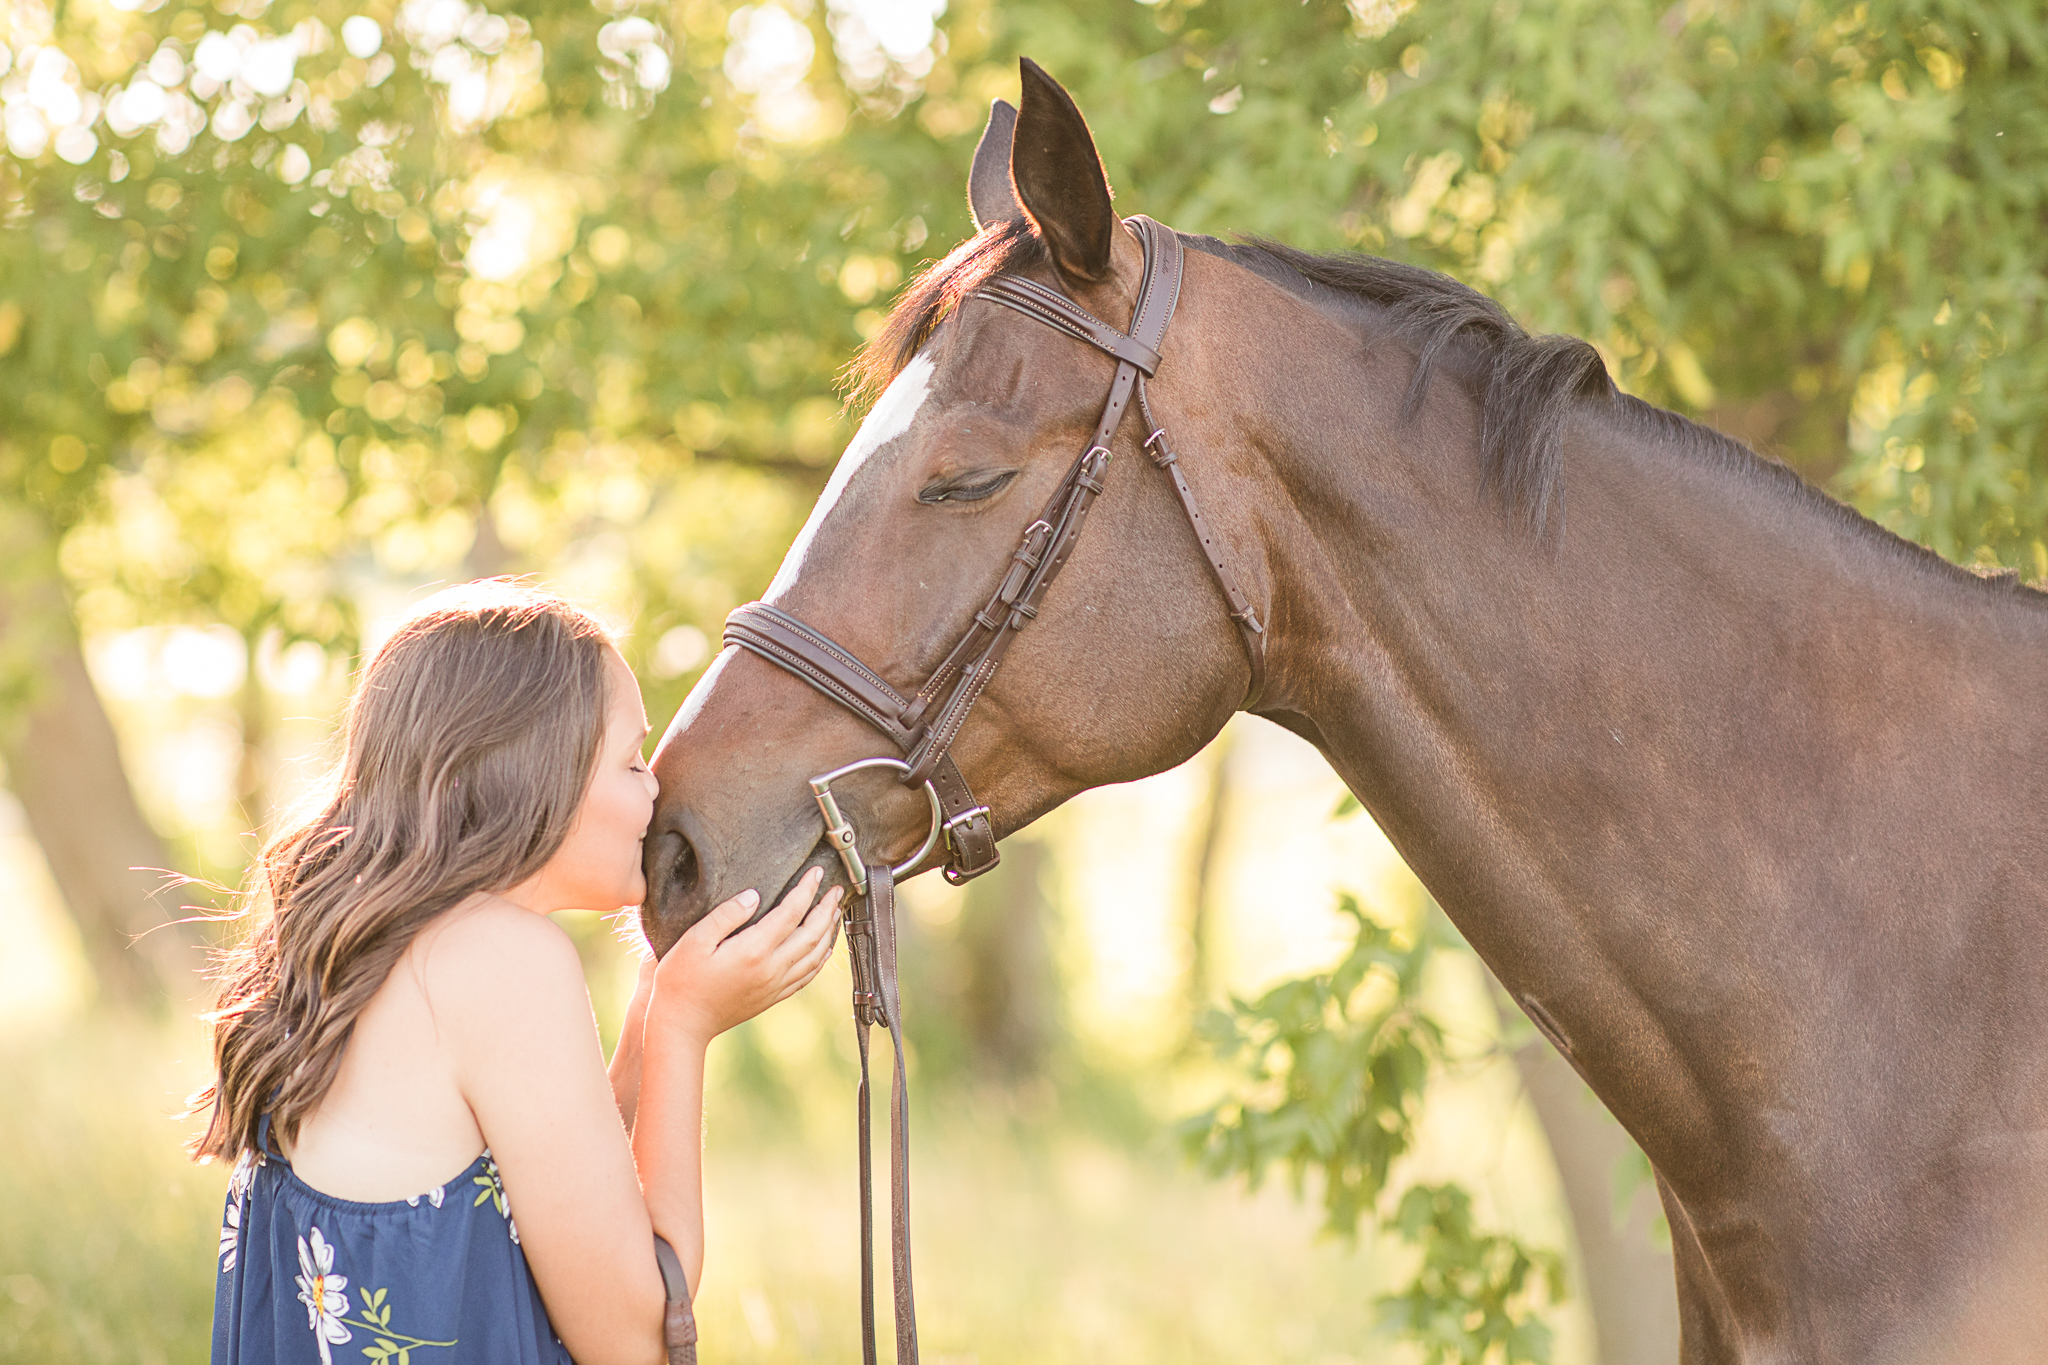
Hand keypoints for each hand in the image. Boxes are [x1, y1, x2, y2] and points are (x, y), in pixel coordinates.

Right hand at [647, 867, 841, 1047]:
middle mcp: (771, 969)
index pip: (791, 913)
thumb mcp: (694, 940)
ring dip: (829, 931)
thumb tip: (754, 895)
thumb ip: (726, 915)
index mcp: (753, 951)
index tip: (816, 872)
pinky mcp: (773, 997)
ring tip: (835, 912)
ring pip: (816, 956)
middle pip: (812, 933)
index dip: (807, 889)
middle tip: (837, 889)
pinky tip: (824, 948)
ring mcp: (775, 986)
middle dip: (827, 908)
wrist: (682, 1025)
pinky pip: (807, 976)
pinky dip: (821, 958)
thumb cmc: (681, 980)